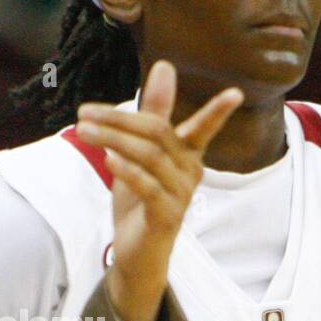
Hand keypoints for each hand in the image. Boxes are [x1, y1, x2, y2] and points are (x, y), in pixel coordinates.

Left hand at [75, 61, 241, 320]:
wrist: (135, 254)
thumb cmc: (140, 201)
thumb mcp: (139, 153)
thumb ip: (153, 112)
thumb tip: (165, 66)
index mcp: (187, 156)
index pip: (204, 129)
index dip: (217, 112)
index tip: (236, 94)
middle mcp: (190, 174)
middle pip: (158, 135)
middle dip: (119, 119)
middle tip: (84, 111)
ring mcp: (180, 196)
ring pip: (149, 158)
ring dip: (113, 140)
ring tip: (84, 130)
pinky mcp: (167, 217)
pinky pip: (148, 188)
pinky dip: (128, 171)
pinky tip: (109, 158)